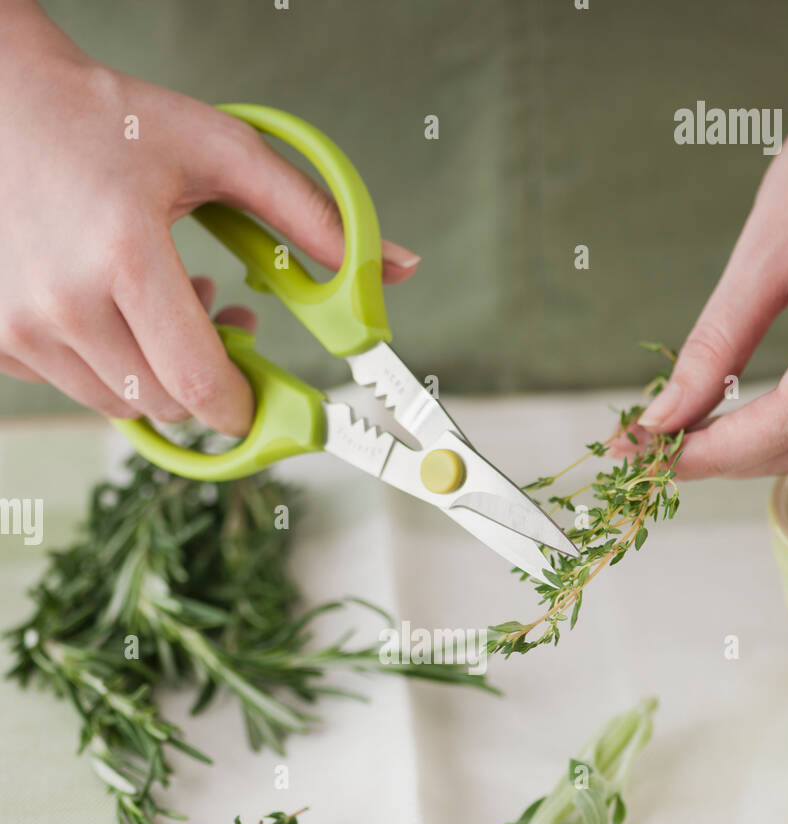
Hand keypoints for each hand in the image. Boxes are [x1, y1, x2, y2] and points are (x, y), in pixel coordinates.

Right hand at [0, 3, 418, 435]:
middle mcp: (64, 301)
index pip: (198, 384)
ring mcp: (21, 325)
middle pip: (165, 405)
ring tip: (159, 303)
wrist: (3, 102)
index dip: (240, 406)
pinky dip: (104, 365)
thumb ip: (311, 214)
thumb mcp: (220, 151)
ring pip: (120, 405)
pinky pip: (73, 389)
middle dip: (204, 383)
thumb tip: (396, 269)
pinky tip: (108, 308)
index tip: (259, 396)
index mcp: (124, 254)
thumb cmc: (111, 121)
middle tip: (219, 320)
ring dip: (154, 375)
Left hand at [635, 28, 787, 478]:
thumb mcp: (770, 250)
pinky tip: (726, 427)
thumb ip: (716, 343)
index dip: (710, 450)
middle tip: (646, 455)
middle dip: (720, 458)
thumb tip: (663, 419)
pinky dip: (778, 430)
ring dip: (746, 452)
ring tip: (675, 443)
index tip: (643, 456)